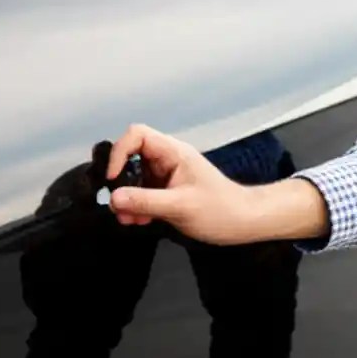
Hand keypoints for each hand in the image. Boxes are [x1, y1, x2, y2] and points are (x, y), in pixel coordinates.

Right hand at [106, 124, 330, 245]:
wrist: (244, 223)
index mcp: (173, 152)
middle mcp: (168, 159)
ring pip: (135, 178)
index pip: (137, 135)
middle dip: (121, 180)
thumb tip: (113, 198)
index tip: (113, 178)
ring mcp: (167, 175)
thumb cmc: (219, 210)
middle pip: (131, 156)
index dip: (119, 152)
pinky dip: (137, 206)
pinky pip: (144, 193)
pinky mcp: (168, 191)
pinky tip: (139, 221)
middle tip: (118, 205)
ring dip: (128, 198)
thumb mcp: (180, 206)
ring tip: (128, 219)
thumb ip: (145, 201)